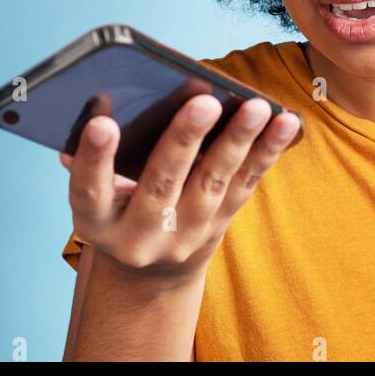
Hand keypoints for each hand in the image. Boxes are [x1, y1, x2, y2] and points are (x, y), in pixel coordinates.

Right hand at [58, 94, 300, 281]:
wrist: (152, 273)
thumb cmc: (119, 209)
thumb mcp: (99, 196)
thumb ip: (95, 159)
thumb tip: (100, 104)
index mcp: (98, 223)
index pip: (89, 192)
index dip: (94, 160)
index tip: (101, 123)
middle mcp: (141, 236)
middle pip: (162, 185)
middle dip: (184, 141)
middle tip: (204, 102)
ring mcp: (186, 234)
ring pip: (213, 183)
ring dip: (238, 141)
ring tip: (256, 106)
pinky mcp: (221, 224)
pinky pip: (246, 185)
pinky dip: (266, 151)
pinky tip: (285, 123)